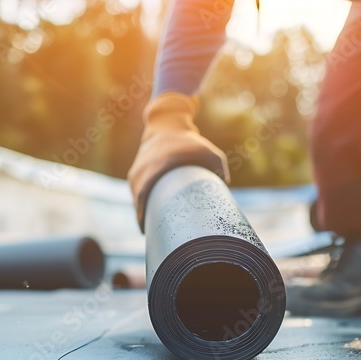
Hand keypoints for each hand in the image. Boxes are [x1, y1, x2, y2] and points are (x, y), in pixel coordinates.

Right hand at [127, 92, 229, 231]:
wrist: (166, 124)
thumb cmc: (187, 141)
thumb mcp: (207, 151)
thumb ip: (219, 167)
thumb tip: (226, 185)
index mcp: (155, 169)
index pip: (143, 198)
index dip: (144, 216)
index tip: (149, 230)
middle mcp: (141, 172)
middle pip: (138, 203)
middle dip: (145, 220)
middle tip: (156, 235)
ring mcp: (135, 173)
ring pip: (136, 199)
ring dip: (143, 213)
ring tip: (153, 228)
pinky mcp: (134, 173)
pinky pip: (136, 193)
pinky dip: (142, 204)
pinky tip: (149, 214)